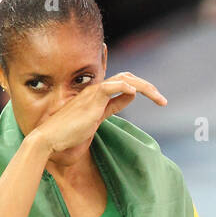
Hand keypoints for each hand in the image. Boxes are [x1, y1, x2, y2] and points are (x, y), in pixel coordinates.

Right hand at [32, 74, 166, 156]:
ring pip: (124, 80)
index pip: (123, 83)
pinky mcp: (91, 101)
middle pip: (127, 78)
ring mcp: (94, 94)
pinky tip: (134, 93)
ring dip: (144, 87)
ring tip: (158, 98)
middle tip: (162, 100)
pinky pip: (110, 87)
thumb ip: (114, 106)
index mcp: (99, 95)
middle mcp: (97, 90)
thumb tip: (130, 96)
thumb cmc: (71, 132)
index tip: (156, 98)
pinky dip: (124, 87)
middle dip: (148, 86)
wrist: (52, 138)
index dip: (141, 88)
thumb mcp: (99, 118)